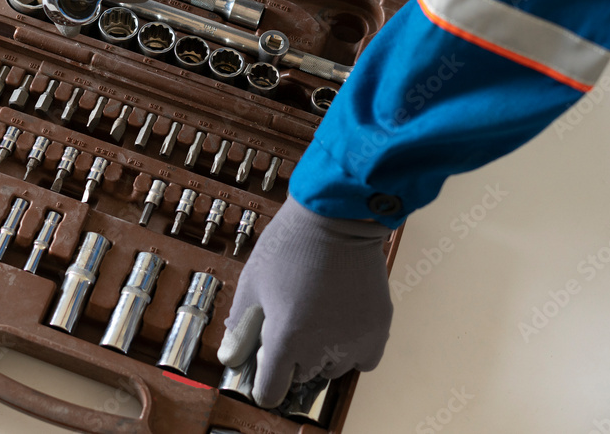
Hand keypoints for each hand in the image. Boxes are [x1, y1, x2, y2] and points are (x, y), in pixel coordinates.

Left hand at [218, 196, 393, 407]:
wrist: (336, 217)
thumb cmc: (290, 245)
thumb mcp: (252, 282)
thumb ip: (240, 326)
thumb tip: (231, 357)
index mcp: (286, 337)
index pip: (271, 391)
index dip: (263, 384)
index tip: (263, 371)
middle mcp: (323, 347)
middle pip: (301, 376)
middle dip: (292, 357)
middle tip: (291, 319)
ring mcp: (355, 340)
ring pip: (332, 367)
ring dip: (322, 352)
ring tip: (317, 314)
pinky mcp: (379, 328)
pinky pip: (363, 359)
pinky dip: (351, 349)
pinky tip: (341, 322)